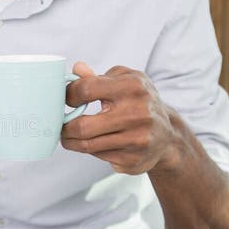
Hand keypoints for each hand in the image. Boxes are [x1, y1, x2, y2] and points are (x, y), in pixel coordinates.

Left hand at [62, 62, 179, 174]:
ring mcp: (136, 139)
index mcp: (133, 87)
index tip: (66, 99)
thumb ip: (98, 77)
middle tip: (60, 125)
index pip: (86, 89)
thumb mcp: (126, 81)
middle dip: (64, 127)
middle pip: (82, 126)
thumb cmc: (140, 102)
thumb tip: (77, 69)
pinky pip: (99, 155)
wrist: (168, 135)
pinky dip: (90, 150)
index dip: (69, 95)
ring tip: (68, 136)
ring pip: (87, 144)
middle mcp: (137, 113)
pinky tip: (93, 143)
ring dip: (71, 141)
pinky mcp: (133, 160)